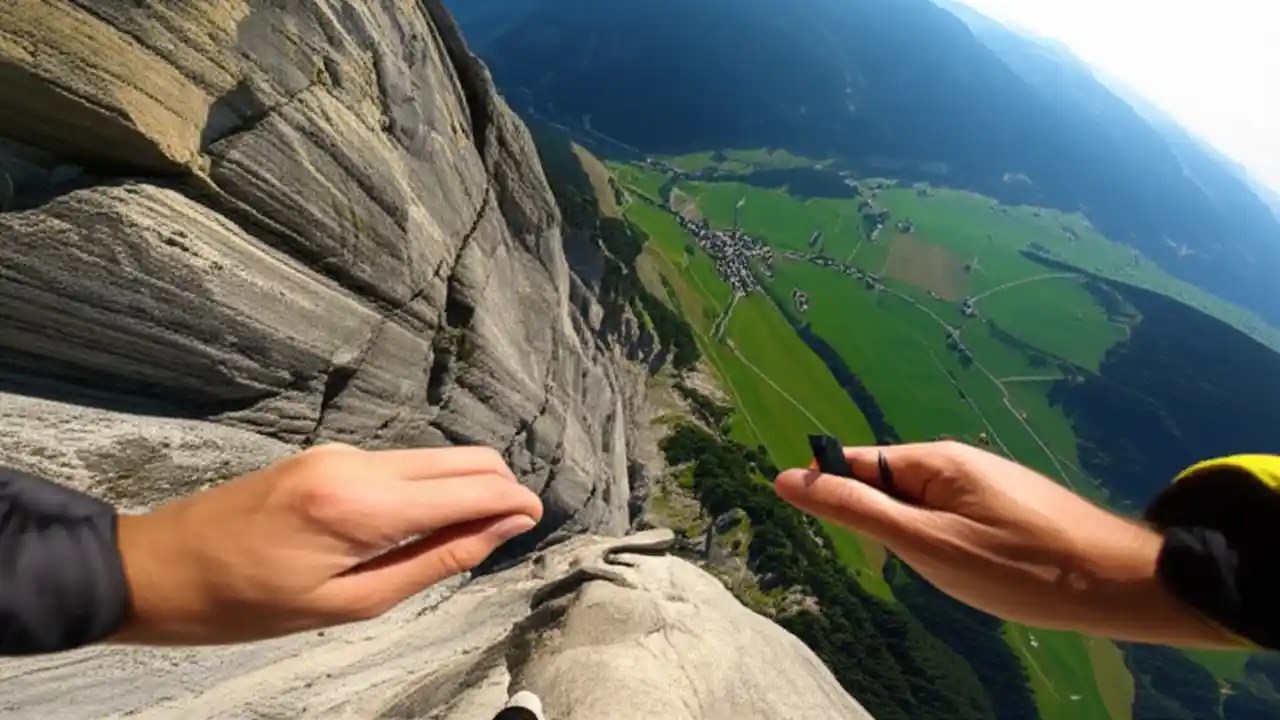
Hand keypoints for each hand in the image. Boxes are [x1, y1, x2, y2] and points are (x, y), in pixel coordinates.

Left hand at [113, 444, 541, 644]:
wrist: (158, 567)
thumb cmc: (244, 603)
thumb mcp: (348, 603)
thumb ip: (434, 562)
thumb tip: (500, 529)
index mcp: (364, 505)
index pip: (471, 487)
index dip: (515, 503)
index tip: (536, 521)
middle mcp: (359, 463)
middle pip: (465, 458)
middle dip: (500, 489)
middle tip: (508, 533)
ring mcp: (341, 452)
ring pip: (436, 457)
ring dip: (465, 488)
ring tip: (461, 540)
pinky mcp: (328, 455)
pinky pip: (403, 464)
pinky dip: (428, 489)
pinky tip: (417, 528)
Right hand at [775, 441, 1232, 646]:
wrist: (1120, 583)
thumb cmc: (1019, 567)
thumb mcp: (926, 544)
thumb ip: (857, 510)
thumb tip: (790, 478)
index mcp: (934, 461)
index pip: (857, 464)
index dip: (831, 492)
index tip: (824, 528)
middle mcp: (957, 463)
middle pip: (888, 487)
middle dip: (882, 526)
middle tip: (915, 565)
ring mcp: (985, 485)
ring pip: (921, 509)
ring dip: (917, 542)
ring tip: (954, 573)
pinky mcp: (1006, 508)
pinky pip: (952, 520)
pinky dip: (948, 547)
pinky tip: (978, 574)